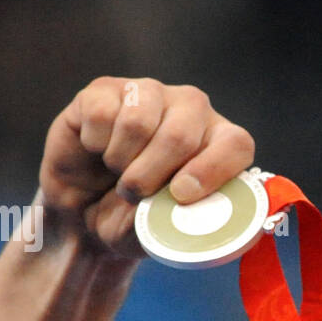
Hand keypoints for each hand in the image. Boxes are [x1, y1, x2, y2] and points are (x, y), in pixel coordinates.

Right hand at [37, 76, 255, 257]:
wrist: (85, 212)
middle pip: (180, 136)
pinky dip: (95, 144)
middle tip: (135, 195)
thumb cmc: (134, 219)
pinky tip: (98, 148)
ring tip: (119, 171)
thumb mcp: (163, 231)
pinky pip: (102, 115)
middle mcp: (190, 109)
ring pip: (138, 124)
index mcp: (218, 143)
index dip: (212, 170)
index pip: (236, 144)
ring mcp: (149, 93)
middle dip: (150, 178)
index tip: (181, 195)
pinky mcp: (106, 89)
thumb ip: (186, 222)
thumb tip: (196, 212)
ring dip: (121, 162)